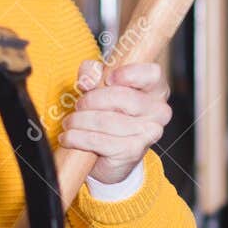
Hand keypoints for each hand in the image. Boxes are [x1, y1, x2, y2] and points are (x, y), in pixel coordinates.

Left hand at [60, 59, 171, 184]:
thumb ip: (93, 73)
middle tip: (78, 105)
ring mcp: (148, 133)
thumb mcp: (101, 85)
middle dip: (91, 100)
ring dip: (79, 121)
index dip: (128, 74)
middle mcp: (158, 111)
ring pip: (106, 120)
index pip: (151, 73)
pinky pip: (99, 141)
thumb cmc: (110, 112)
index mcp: (155, 88)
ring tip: (70, 122)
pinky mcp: (133, 152)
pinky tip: (69, 138)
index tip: (108, 79)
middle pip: (122, 96)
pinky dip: (78, 138)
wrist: (111, 154)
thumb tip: (88, 79)